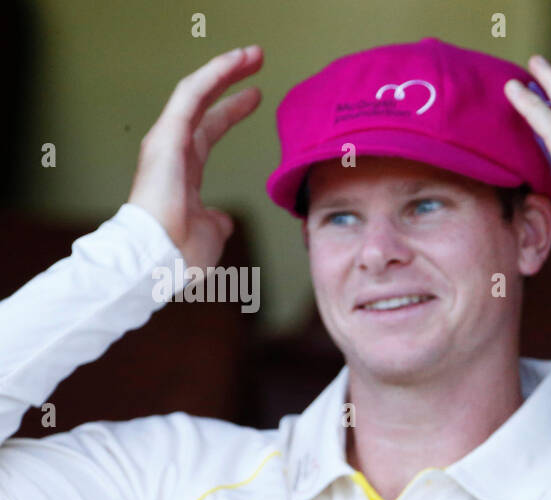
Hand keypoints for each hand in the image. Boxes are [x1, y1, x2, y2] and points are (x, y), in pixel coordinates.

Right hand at [128, 46, 262, 270]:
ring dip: (224, 69)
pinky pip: (191, 96)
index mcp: (183, 171)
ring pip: (197, 93)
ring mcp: (167, 141)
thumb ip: (217, 219)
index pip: (209, 131)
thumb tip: (223, 219)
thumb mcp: (210, 232)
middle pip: (204, 106)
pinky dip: (213, 76)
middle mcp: (173, 151)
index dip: (231, 111)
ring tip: (252, 53)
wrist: (158, 257)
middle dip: (230, 83)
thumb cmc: (180, 252)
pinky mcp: (166, 135)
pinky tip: (233, 62)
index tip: (256, 96)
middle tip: (256, 62)